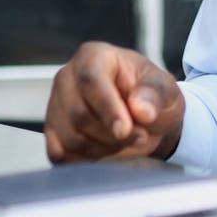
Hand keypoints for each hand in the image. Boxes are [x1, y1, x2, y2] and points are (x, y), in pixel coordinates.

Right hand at [44, 42, 184, 163]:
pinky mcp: (52, 133)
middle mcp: (67, 77)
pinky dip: (87, 160)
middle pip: (79, 114)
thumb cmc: (152, 94)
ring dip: (104, 149)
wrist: (144, 116)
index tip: (125, 130)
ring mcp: (55, 106)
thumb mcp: (164, 87)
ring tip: (127, 140)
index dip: (108, 108)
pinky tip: (108, 151)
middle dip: (112, 134)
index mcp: (94, 56)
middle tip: (141, 136)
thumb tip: (141, 110)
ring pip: (71, 138)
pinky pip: (62, 156)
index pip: (91, 80)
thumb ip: (154, 94)